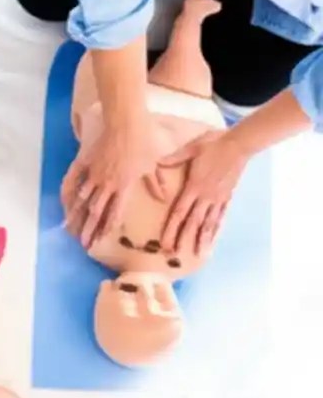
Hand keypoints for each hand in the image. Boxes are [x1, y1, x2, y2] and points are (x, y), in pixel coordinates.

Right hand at [63, 116, 165, 246]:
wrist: (126, 121)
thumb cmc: (144, 140)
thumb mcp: (153, 163)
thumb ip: (154, 182)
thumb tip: (162, 198)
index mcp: (125, 186)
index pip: (115, 212)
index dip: (108, 227)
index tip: (101, 241)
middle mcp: (107, 184)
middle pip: (96, 211)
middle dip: (89, 229)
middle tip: (83, 244)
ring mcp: (94, 174)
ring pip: (83, 200)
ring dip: (76, 216)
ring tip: (70, 229)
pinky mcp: (85, 163)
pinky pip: (73, 181)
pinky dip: (68, 193)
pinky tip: (64, 204)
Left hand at [159, 131, 245, 256]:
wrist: (240, 144)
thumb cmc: (214, 144)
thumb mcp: (192, 148)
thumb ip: (174, 158)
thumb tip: (157, 161)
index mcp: (194, 187)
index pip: (179, 213)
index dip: (171, 229)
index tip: (165, 243)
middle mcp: (206, 196)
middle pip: (192, 223)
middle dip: (182, 239)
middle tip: (174, 254)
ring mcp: (218, 198)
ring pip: (208, 223)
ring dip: (202, 239)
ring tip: (198, 254)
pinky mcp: (228, 196)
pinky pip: (221, 215)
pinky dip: (216, 228)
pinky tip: (213, 238)